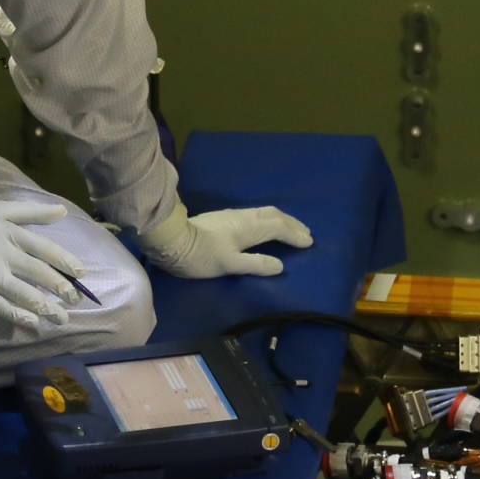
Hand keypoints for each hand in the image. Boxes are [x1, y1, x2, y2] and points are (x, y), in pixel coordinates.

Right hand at [0, 198, 86, 333]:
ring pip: (23, 293)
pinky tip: (34, 323)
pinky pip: (0, 306)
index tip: (82, 275)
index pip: (44, 248)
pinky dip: (18, 316)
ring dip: (46, 307)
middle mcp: (0, 252)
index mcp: (8, 231)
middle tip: (77, 300)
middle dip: (62, 288)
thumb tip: (63, 212)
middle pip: (38, 273)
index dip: (66, 262)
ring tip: (63, 318)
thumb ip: (31, 211)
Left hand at [138, 206, 312, 278]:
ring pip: (264, 213)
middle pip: (273, 216)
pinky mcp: (224, 218)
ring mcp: (232, 216)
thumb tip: (280, 266)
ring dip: (281, 220)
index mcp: (247, 228)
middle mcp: (243, 217)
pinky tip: (266, 225)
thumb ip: (255, 264)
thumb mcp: (229, 265)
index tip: (309, 242)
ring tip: (291, 228)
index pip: (278, 228)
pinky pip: (255, 214)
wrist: (170, 240)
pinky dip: (269, 219)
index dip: (294, 235)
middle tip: (306, 233)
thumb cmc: (199, 255)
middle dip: (292, 224)